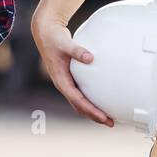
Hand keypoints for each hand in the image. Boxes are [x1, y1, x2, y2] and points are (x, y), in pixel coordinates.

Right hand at [30, 11, 111, 126]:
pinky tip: (101, 99)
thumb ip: (77, 51)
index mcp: (61, 80)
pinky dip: (91, 100)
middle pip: (79, 107)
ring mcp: (66, 83)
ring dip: (93, 111)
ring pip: (80, 103)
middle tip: (111, 123)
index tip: (103, 117)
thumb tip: (91, 58)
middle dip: (94, 116)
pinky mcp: (70, 79)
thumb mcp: (65, 44)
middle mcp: (63, 84)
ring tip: (109, 117)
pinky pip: (81, 94)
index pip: (77, 101)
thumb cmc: (54, 39)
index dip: (91, 110)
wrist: (45, 33)